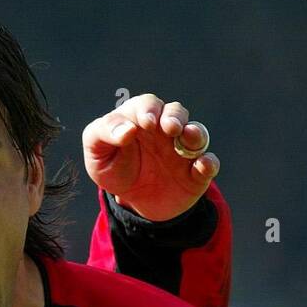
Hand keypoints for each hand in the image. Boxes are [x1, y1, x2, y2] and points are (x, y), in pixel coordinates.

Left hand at [83, 93, 219, 222]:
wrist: (131, 202)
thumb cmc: (113, 168)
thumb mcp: (97, 153)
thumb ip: (103, 134)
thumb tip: (126, 130)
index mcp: (142, 119)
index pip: (148, 105)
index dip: (149, 110)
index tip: (145, 123)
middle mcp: (166, 130)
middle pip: (176, 113)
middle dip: (174, 117)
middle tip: (169, 127)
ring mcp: (183, 150)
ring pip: (197, 134)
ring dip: (195, 134)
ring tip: (188, 138)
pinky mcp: (195, 173)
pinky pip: (208, 164)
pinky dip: (208, 163)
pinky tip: (202, 166)